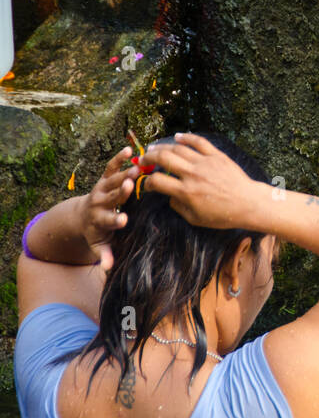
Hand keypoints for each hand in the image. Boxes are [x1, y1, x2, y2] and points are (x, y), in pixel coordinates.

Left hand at [81, 146, 140, 270]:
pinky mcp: (102, 178)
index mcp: (99, 220)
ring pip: (113, 180)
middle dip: (121, 191)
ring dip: (125, 173)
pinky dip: (118, 157)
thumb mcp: (98, 245)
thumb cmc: (96, 232)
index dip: (115, 220)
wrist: (81, 216)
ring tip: (139, 167)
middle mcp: (99, 203)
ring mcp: (101, 189)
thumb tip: (107, 268)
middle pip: (111, 197)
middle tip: (131, 184)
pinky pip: (110, 166)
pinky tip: (129, 149)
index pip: (108, 221)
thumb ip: (103, 254)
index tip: (124, 220)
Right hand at [141, 133, 260, 229]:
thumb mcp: (195, 218)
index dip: (147, 182)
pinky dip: (187, 137)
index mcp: (186, 192)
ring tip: (154, 149)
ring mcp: (205, 163)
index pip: (158, 181)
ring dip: (163, 147)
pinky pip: (199, 142)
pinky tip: (177, 137)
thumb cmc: (222, 215)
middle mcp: (193, 175)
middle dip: (149, 158)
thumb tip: (169, 196)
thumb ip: (178, 207)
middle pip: (164, 159)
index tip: (147, 183)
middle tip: (142, 160)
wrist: (248, 204)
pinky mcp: (216, 155)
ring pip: (178, 148)